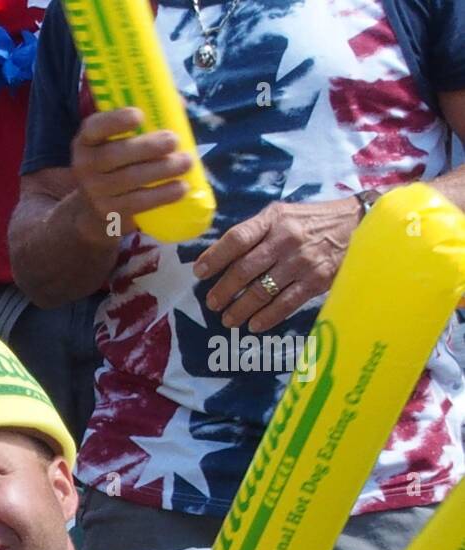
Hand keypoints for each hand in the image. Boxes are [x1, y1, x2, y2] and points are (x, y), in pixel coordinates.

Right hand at [69, 106, 192, 243]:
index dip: (115, 121)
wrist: (96, 204)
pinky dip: (162, 195)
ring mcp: (95, 191)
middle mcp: (85, 165)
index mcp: (87, 140)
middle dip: (147, 147)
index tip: (139, 115)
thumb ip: (144, 119)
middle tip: (174, 140)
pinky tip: (181, 188)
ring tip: (187, 162)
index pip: (95, 128)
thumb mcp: (120, 138)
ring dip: (161, 170)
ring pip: (129, 179)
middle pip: (114, 155)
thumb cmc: (118, 160)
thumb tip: (178, 104)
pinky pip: (138, 202)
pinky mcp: (109, 211)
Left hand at [193, 198, 360, 332]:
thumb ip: (253, 232)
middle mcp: (286, 240)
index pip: (237, 239)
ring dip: (240, 309)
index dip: (215, 257)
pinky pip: (285, 304)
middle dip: (223, 290)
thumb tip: (218, 257)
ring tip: (228, 319)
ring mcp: (301, 262)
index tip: (199, 273)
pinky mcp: (316, 281)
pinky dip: (266, 318)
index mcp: (272, 220)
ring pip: (261, 291)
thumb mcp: (281, 215)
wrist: (359, 224)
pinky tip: (254, 325)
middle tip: (212, 303)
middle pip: (244, 269)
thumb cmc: (310, 221)